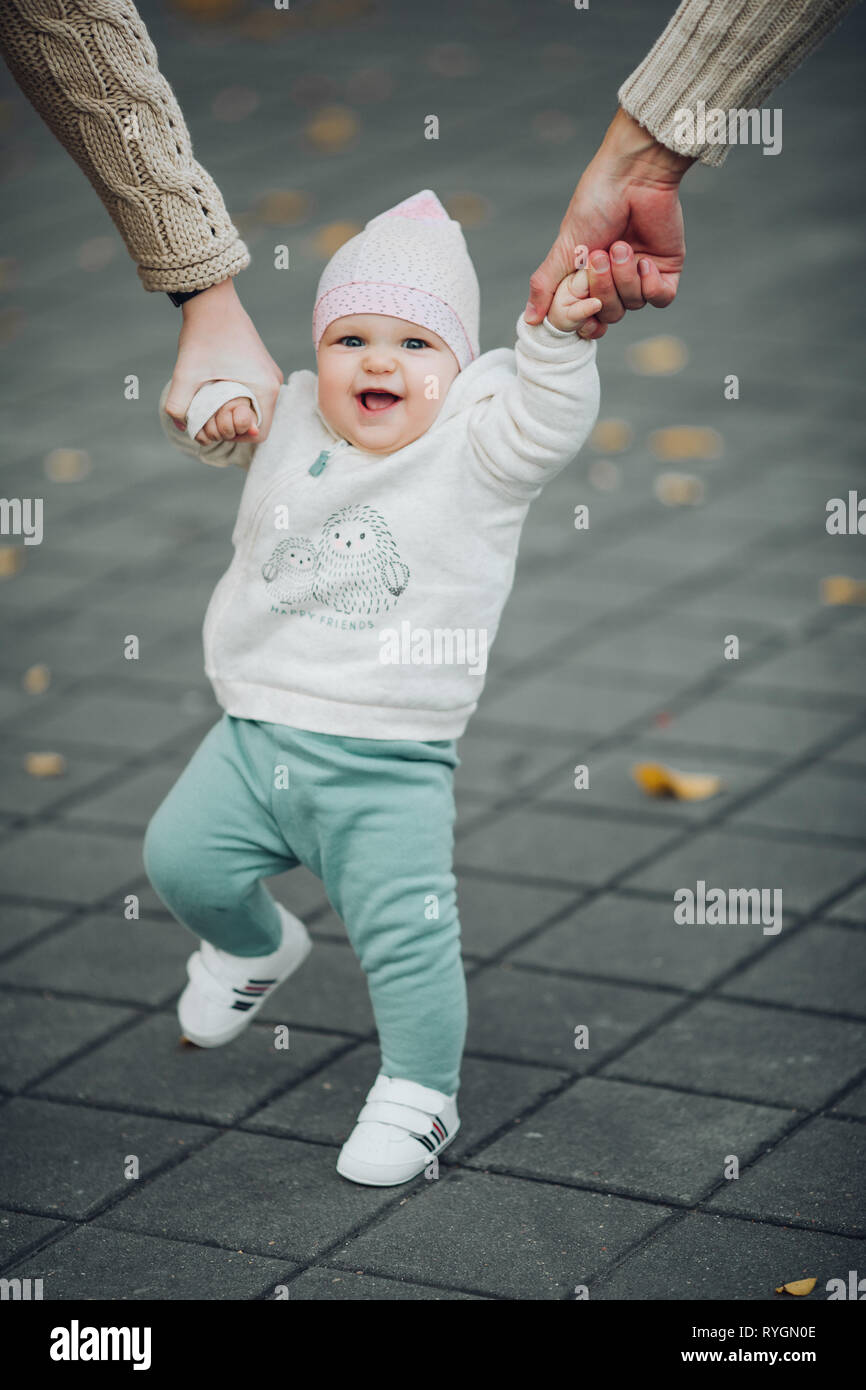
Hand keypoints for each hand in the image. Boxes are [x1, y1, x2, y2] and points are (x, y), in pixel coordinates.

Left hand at [164, 278, 282, 437]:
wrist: (211, 299)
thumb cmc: (203, 334)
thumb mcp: (185, 374)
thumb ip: (178, 405)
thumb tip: (182, 428)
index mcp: (265, 388)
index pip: (260, 433)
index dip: (235, 436)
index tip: (214, 424)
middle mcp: (273, 383)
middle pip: (256, 421)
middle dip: (231, 424)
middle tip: (207, 413)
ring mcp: (268, 374)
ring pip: (253, 408)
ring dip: (231, 411)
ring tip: (210, 399)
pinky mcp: (260, 366)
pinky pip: (252, 394)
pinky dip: (235, 398)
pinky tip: (215, 388)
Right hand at [525, 107, 693, 339]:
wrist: (633, 175)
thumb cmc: (596, 203)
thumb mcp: (565, 248)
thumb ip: (546, 285)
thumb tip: (529, 319)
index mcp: (588, 278)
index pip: (587, 318)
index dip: (585, 321)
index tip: (584, 311)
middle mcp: (615, 280)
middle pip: (610, 315)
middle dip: (604, 288)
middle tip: (600, 255)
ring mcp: (642, 276)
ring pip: (634, 305)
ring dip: (624, 277)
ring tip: (622, 246)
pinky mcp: (667, 269)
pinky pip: (661, 298)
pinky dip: (651, 285)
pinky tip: (645, 260)